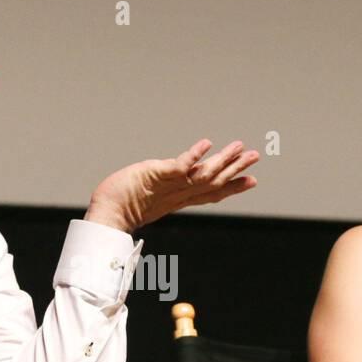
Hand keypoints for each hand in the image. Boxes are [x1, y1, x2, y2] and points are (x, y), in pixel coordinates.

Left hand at [83, 138, 258, 233]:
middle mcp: (178, 193)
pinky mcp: (156, 176)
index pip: (210, 193)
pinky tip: (207, 144)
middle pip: (213, 182)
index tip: (252, 181)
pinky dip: (194, 155)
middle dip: (236, 169)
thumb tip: (169, 187)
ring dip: (223, 160)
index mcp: (178, 199)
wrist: (105, 218)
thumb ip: (162, 192)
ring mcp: (169, 185)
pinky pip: (179, 166)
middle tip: (256, 157)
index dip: (232, 187)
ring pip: (203, 174)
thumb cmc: (120, 208)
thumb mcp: (148, 199)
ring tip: (241, 147)